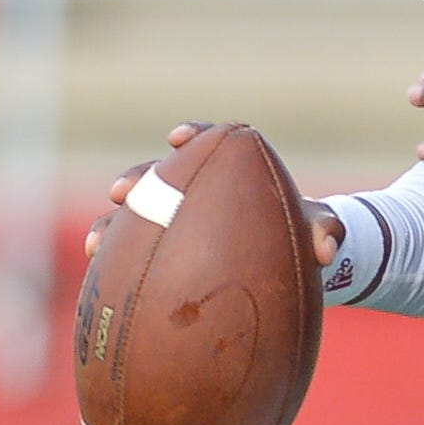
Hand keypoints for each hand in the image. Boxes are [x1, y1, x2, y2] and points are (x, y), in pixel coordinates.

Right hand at [82, 122, 342, 265]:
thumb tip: (327, 249)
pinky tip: (102, 289)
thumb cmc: (300, 234)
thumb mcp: (318, 231)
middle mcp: (194, 191)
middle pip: (157, 177)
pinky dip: (119, 271)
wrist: (288, 263)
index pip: (208, 141)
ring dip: (112, 228)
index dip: (192, 135)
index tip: (180, 138)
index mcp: (229, 170)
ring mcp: (175, 223)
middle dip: (136, 181)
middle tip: (122, 191)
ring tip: (96, 244)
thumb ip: (326, 231)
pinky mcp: (164, 255)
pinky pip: (136, 261)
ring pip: (135, 220)